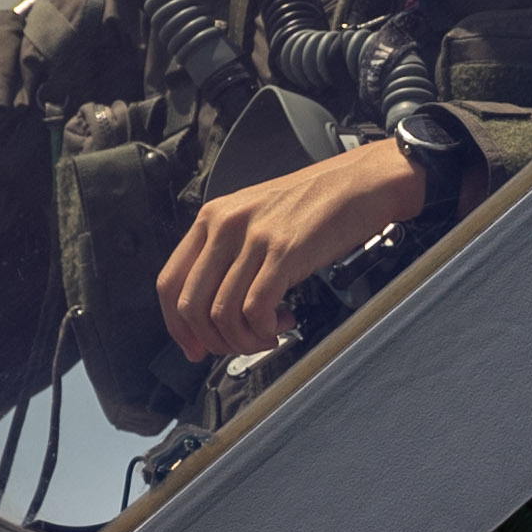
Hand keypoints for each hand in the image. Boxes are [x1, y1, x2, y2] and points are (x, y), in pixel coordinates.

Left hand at [158, 138, 427, 361]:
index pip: (169, 281)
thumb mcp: (256, 218)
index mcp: (212, 217)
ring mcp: (253, 238)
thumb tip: (215, 307)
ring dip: (243, 339)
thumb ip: (229, 253)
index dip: (176, 325)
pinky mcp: (283, 252)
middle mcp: (225, 225)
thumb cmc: (317, 202)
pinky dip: (264, 330)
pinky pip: (254, 309)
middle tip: (237, 346)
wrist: (361, 183)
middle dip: (211, 340)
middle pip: (190, 305)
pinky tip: (281, 322)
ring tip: (267, 333)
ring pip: (222, 313)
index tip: (192, 347)